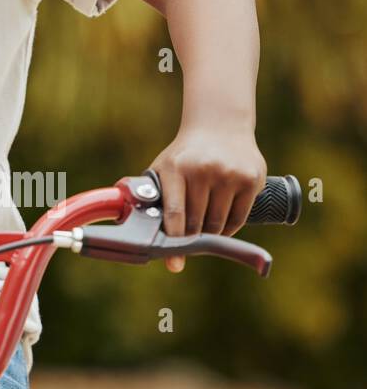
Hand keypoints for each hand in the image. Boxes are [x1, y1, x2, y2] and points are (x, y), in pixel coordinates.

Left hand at [147, 124, 266, 272]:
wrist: (219, 126)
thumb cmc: (185, 155)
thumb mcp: (164, 168)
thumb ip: (154, 198)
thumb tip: (138, 231)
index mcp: (175, 168)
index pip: (175, 213)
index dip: (174, 239)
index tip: (173, 262)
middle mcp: (203, 170)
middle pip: (197, 222)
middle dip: (191, 238)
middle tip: (187, 247)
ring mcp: (229, 174)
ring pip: (218, 223)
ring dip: (210, 234)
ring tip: (202, 232)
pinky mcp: (251, 179)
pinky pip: (239, 218)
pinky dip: (229, 229)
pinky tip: (220, 227)